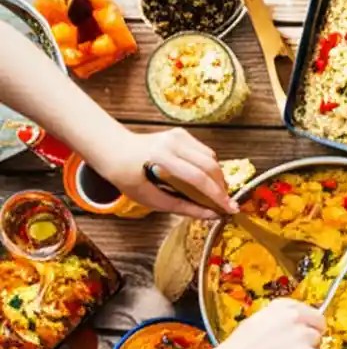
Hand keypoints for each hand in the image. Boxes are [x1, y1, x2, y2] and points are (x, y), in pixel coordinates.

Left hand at [88, 129, 234, 218]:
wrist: (113, 150)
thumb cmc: (128, 177)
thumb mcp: (151, 199)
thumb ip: (183, 207)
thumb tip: (211, 215)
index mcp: (161, 158)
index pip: (198, 178)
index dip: (217, 196)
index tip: (230, 209)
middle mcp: (172, 143)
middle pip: (210, 166)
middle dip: (221, 187)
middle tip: (225, 203)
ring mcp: (178, 135)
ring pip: (211, 158)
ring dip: (217, 177)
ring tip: (215, 193)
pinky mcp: (181, 134)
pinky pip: (205, 152)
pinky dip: (209, 167)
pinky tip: (204, 178)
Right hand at [209, 299, 329, 348]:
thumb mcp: (256, 322)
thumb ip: (277, 321)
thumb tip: (291, 328)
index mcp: (281, 306)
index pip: (307, 310)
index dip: (305, 324)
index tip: (298, 333)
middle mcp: (294, 315)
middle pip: (318, 325)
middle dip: (311, 337)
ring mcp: (301, 335)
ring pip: (319, 344)